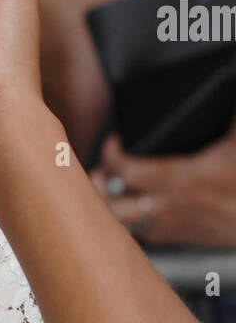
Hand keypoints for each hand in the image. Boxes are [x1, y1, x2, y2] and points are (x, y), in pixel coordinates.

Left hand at [89, 114, 235, 246]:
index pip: (127, 170)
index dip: (112, 153)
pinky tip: (137, 209)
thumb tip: (228, 83)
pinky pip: (147, 235)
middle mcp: (173, 207)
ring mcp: (176, 226)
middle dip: (100, 188)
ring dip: (113, 207)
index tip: (115, 140)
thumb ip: (230, 110)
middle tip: (100, 172)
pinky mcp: (186, 238)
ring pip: (126, 226)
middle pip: (113, 206)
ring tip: (109, 190)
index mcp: (183, 179)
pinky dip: (135, 222)